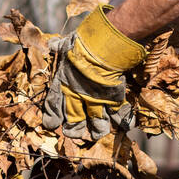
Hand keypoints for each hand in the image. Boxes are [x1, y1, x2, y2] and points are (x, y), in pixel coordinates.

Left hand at [41, 5, 148, 140]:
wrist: (102, 48)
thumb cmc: (82, 44)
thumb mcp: (67, 44)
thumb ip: (59, 46)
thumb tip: (53, 43)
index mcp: (63, 84)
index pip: (53, 105)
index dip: (52, 117)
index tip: (51, 124)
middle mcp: (78, 96)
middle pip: (73, 120)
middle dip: (73, 129)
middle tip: (72, 133)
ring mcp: (96, 100)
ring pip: (96, 122)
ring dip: (97, 130)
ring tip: (97, 134)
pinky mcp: (113, 98)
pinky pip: (118, 113)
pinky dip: (124, 120)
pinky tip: (127, 126)